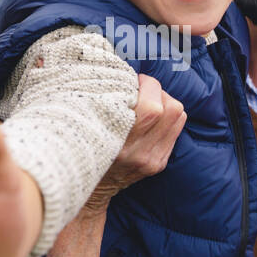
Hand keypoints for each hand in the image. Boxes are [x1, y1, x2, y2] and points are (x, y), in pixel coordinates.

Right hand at [85, 74, 185, 210]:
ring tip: (146, 103)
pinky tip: (148, 120)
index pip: (153, 107)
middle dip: (157, 91)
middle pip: (171, 108)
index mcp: (119, 143)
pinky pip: (176, 129)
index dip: (146, 84)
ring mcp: (152, 161)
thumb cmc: (78, 144)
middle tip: (141, 90)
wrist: (84, 188)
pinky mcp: (159, 164)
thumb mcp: (81, 120)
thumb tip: (104, 68)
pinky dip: (166, 119)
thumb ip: (95, 96)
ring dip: (165, 103)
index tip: (133, 81)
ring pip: (178, 116)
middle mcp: (140, 154)